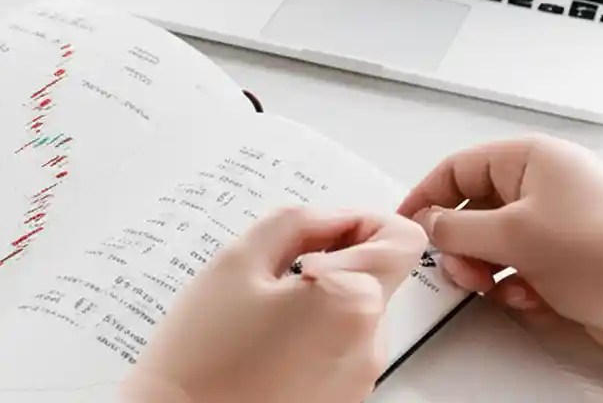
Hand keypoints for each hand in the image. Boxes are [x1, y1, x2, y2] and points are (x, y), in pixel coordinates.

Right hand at [121, 207, 426, 402]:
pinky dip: (311, 339)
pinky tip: (265, 348)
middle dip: (332, 266)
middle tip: (271, 276)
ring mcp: (359, 381)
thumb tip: (334, 217)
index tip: (323, 233)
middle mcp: (369, 346)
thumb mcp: (237, 262)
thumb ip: (297, 222)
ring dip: (318, 304)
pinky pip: (340, 351)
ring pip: (355, 316)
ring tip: (260, 320)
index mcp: (353, 304)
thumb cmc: (200, 357)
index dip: (364, 223)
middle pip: (375, 279)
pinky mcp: (343, 402)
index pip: (402, 239)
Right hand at [396, 135, 602, 370]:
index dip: (428, 195)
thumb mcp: (511, 235)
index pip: (461, 167)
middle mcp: (547, 184)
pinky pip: (521, 267)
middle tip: (461, 267)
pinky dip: (516, 285)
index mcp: (533, 158)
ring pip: (495, 243)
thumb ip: (456, 229)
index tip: (408, 223)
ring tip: (497, 285)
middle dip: (462, 243)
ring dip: (488, 268)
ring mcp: (559, 223)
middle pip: (475, 208)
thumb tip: (429, 224)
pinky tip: (530, 297)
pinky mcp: (570, 259)